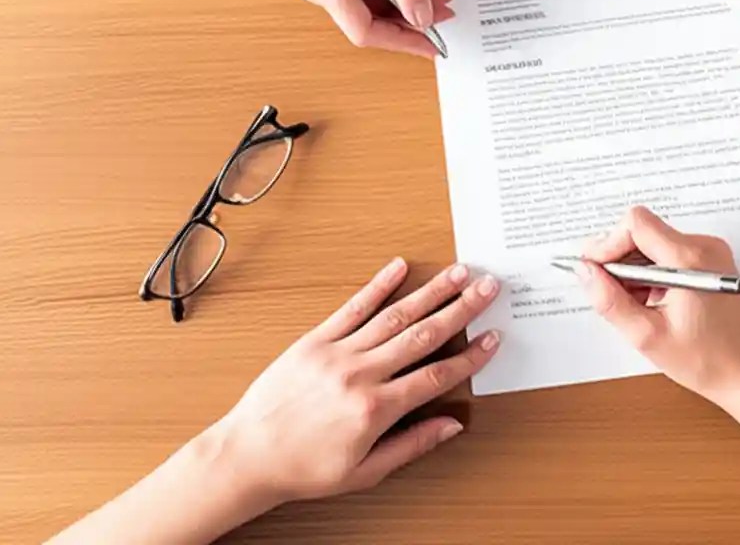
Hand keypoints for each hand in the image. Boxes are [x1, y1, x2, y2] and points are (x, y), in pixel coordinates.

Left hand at [208, 258, 500, 503]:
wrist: (247, 455)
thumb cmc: (303, 468)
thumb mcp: (365, 471)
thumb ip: (412, 444)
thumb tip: (451, 425)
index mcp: (375, 409)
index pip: (436, 376)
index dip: (470, 357)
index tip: (492, 339)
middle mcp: (359, 375)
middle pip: (423, 335)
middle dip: (461, 309)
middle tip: (487, 288)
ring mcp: (336, 353)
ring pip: (394, 316)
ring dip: (430, 292)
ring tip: (457, 273)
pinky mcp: (314, 341)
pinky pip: (352, 308)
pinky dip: (377, 286)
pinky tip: (398, 268)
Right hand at [574, 207, 739, 403]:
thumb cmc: (707, 360)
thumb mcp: (647, 335)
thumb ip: (610, 300)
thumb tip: (586, 272)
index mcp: (689, 259)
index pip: (636, 224)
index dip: (607, 244)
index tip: (594, 269)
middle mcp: (704, 247)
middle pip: (644, 232)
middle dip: (620, 260)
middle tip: (611, 294)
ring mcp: (711, 253)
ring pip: (654, 244)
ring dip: (636, 270)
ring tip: (636, 306)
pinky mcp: (711, 262)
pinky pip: (670, 254)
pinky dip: (653, 274)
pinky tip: (653, 303)